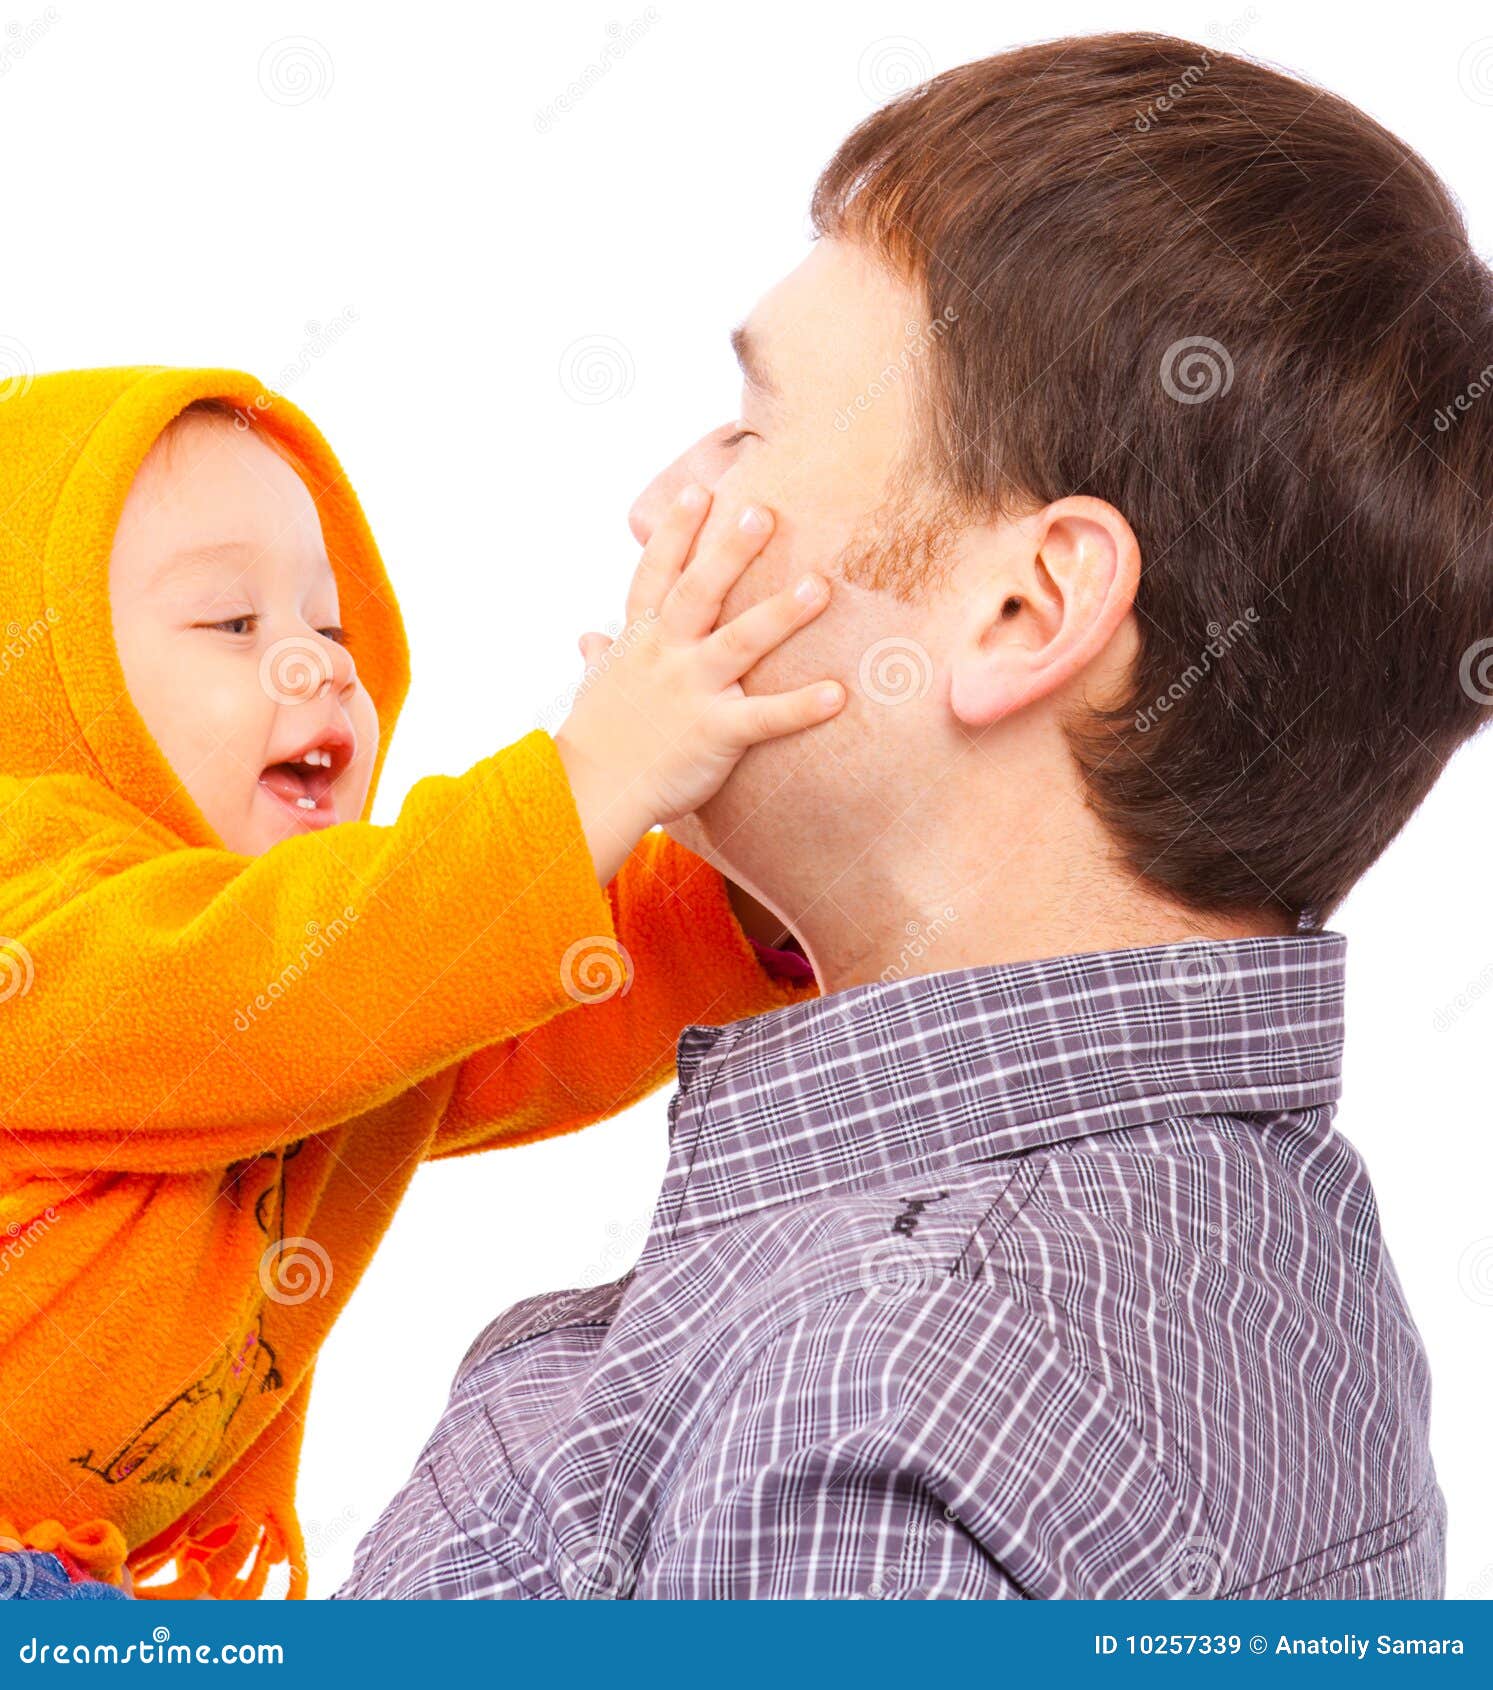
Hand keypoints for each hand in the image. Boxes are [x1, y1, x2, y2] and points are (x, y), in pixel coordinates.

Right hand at [555, 484, 843, 884]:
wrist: (588, 795)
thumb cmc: (597, 742)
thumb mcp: (596, 688)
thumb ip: (601, 657)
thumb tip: (588, 636)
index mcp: (640, 640)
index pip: (657, 574)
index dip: (676, 531)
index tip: (701, 491)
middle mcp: (665, 656)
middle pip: (698, 592)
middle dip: (729, 551)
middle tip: (763, 511)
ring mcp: (690, 692)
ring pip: (739, 642)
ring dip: (781, 614)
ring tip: (819, 586)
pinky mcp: (714, 733)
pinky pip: (765, 718)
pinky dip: (802, 706)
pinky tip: (839, 694)